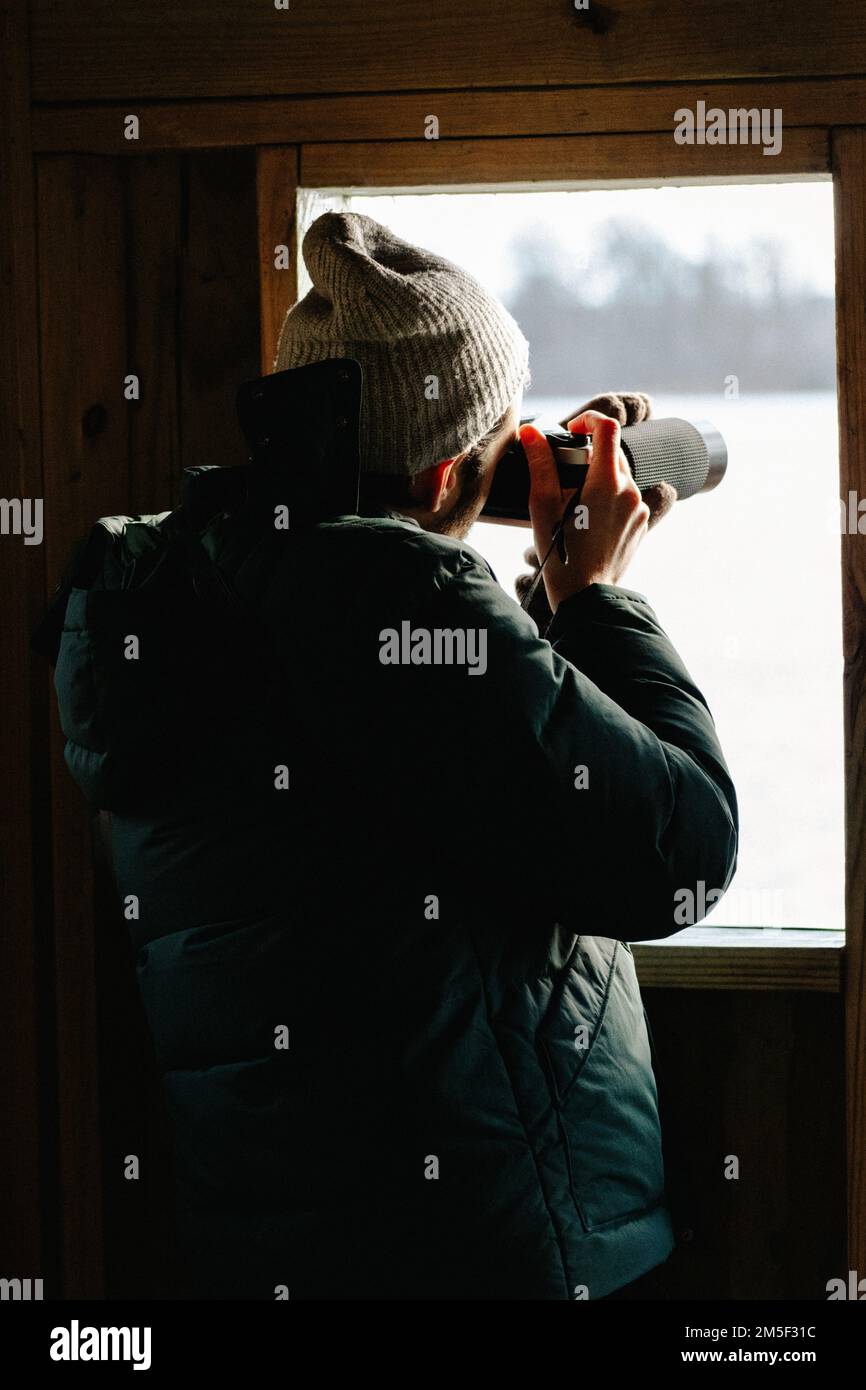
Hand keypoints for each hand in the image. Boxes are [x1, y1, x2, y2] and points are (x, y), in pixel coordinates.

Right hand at [514, 390, 675, 616]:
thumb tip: (530, 433)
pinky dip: (608, 500)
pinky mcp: (641, 525)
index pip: (607, 428)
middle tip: (563, 474)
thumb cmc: (561, 553)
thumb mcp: (542, 506)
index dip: (588, 421)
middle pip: (612, 453)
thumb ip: (540, 464)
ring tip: (574, 504)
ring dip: (598, 479)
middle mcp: (630, 490)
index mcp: (607, 481)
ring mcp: (638, 509)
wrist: (586, 595)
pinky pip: (626, 500)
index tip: (572, 430)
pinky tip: (588, 521)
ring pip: (619, 478)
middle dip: (588, 454)